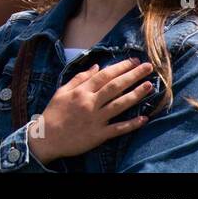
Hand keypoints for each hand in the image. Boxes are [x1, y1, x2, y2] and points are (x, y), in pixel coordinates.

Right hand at [27, 58, 154, 164]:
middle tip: (148, 67)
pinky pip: (118, 128)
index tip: (133, 60)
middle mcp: (90, 103)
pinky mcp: (99, 135)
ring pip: (120, 105)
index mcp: (81, 91)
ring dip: (136, 95)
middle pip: (115, 87)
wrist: (47, 138)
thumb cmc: (54, 113)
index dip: (120, 67)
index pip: (104, 75)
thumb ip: (79, 78)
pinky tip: (144, 118)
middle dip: (133, 75)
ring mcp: (96, 119)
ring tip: (150, 86)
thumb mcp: (62, 91)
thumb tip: (96, 67)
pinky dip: (132, 124)